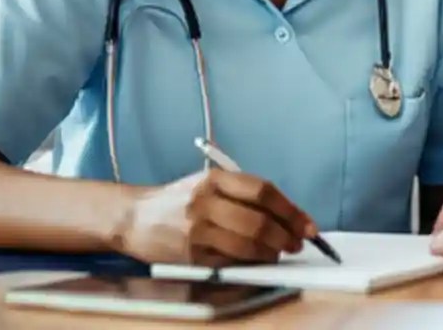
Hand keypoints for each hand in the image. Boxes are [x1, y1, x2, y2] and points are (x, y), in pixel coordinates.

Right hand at [116, 169, 314, 266]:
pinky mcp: (190, 255)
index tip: (307, 225)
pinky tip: (256, 261)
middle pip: (259, 221)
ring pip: (247, 245)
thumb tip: (287, 215)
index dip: (291, 210)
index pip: (264, 192)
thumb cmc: (180, 200)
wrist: (135, 217)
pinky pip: (230, 262)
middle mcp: (206, 202)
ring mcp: (197, 230)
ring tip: (279, 253)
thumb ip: (244, 194)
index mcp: (215, 179)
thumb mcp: (209, 184)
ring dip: (271, 253)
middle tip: (297, 243)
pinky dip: (249, 263)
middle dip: (286, 236)